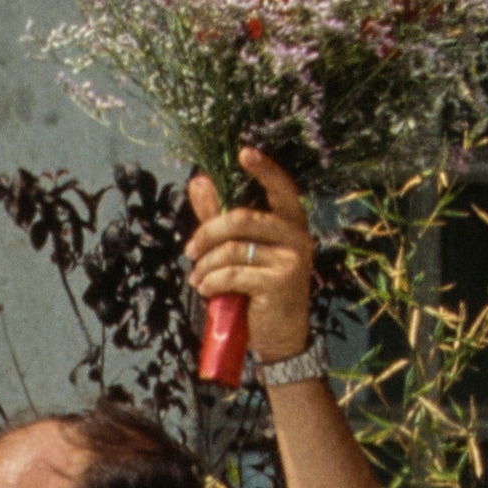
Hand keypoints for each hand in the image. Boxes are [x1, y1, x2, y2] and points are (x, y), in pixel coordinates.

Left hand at [185, 147, 315, 368]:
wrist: (281, 335)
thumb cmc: (259, 289)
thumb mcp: (240, 251)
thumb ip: (219, 217)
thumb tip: (199, 180)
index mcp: (290, 221)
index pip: (280, 186)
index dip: (263, 169)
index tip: (242, 152)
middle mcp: (297, 234)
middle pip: (240, 218)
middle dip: (206, 234)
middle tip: (190, 252)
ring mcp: (292, 257)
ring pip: (231, 249)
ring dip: (205, 265)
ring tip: (197, 278)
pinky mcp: (280, 281)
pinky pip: (232, 273)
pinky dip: (211, 282)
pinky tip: (206, 290)